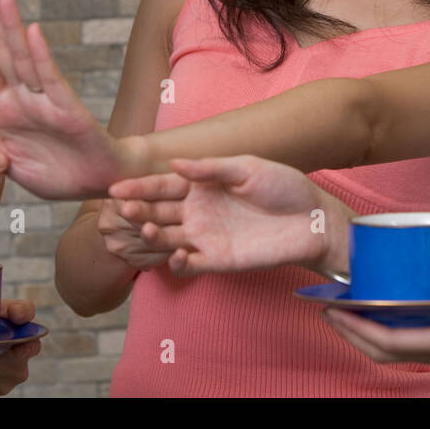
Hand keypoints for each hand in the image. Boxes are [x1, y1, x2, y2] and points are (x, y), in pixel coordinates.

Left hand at [0, 0, 144, 198]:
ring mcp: (47, 101)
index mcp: (7, 108)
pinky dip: (39, 55)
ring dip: (11, 23)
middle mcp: (25, 97)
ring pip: (23, 56)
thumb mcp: (3, 157)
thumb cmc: (56, 173)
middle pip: (4, 49)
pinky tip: (30, 31)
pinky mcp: (68, 111)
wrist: (98, 185)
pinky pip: (50, 80)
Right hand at [108, 155, 344, 276]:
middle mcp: (198, 211)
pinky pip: (189, 265)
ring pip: (166, 239)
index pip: (162, 186)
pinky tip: (178, 253)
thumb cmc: (285, 187)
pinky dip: (178, 263)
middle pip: (158, 212)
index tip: (116, 188)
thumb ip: (211, 168)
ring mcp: (205, 237)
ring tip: (149, 228)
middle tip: (125, 209)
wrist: (314, 220)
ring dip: (152, 236)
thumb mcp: (248, 168)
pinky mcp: (218, 260)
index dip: (139, 187)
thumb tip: (174, 163)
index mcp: (202, 186)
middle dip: (138, 211)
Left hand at [322, 264, 429, 396]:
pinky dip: (394, 331)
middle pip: (383, 351)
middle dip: (352, 333)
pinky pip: (414, 343)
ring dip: (369, 333)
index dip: (357, 327)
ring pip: (397, 349)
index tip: (334, 311)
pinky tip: (398, 312)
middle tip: (329, 311)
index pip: (389, 340)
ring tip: (353, 310)